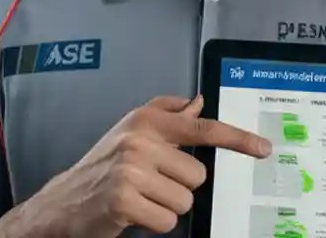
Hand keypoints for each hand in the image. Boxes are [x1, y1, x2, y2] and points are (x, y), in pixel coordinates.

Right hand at [8, 95, 271, 237]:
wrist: (62, 203)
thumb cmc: (102, 166)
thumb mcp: (131, 132)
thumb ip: (168, 115)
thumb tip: (198, 102)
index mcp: (146, 119)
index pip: (203, 127)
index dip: (238, 138)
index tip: (263, 148)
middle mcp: (139, 139)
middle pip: (198, 175)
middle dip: (178, 185)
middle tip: (150, 184)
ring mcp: (130, 170)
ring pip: (185, 200)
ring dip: (166, 206)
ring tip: (140, 198)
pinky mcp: (123, 200)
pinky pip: (167, 220)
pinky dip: (153, 223)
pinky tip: (133, 213)